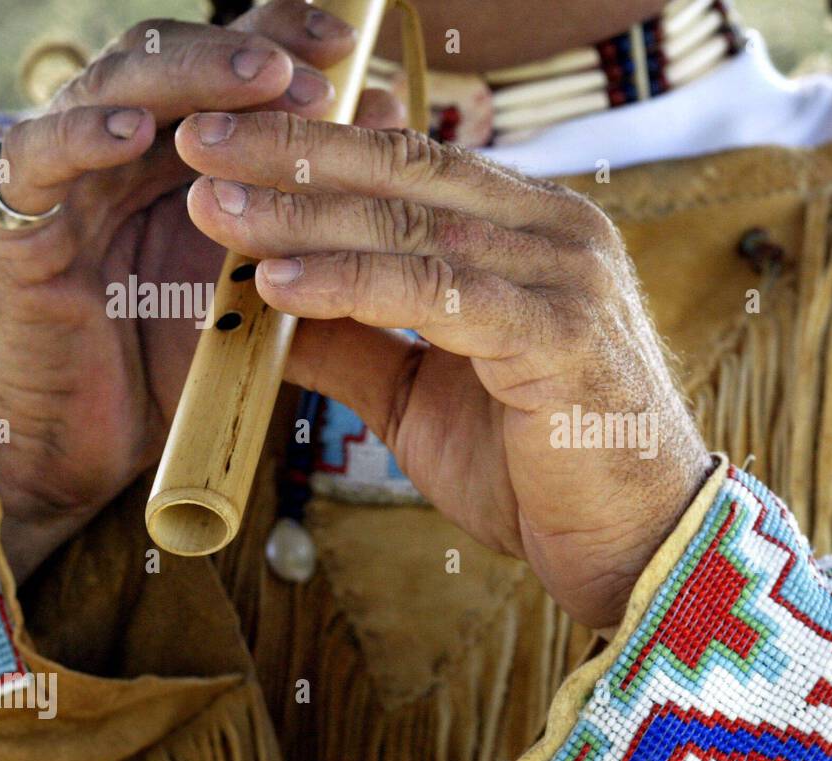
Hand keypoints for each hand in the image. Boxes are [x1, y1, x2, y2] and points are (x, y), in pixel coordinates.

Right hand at [0, 0, 399, 581]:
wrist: (90, 447)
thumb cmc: (174, 359)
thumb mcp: (256, 281)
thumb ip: (307, 206)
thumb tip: (383, 121)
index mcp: (174, 162)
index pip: (221, 74)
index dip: (277, 42)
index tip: (347, 43)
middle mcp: (116, 157)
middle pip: (170, 66)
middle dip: (243, 55)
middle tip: (312, 65)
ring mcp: (63, 187)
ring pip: (110, 94)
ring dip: (186, 79)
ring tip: (258, 77)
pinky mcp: (15, 236)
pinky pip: (36, 165)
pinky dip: (81, 138)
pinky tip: (136, 131)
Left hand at [176, 112, 711, 626]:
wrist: (631, 544)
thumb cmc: (537, 470)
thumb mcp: (421, 394)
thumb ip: (353, 340)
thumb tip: (262, 304)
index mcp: (533, 232)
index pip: (414, 165)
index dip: (318, 149)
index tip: (226, 146)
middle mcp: (559, 233)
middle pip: (409, 173)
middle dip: (297, 157)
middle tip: (199, 146)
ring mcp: (568, 276)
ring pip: (415, 228)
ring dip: (307, 216)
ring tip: (218, 211)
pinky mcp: (563, 332)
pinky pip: (439, 294)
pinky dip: (354, 284)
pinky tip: (281, 281)